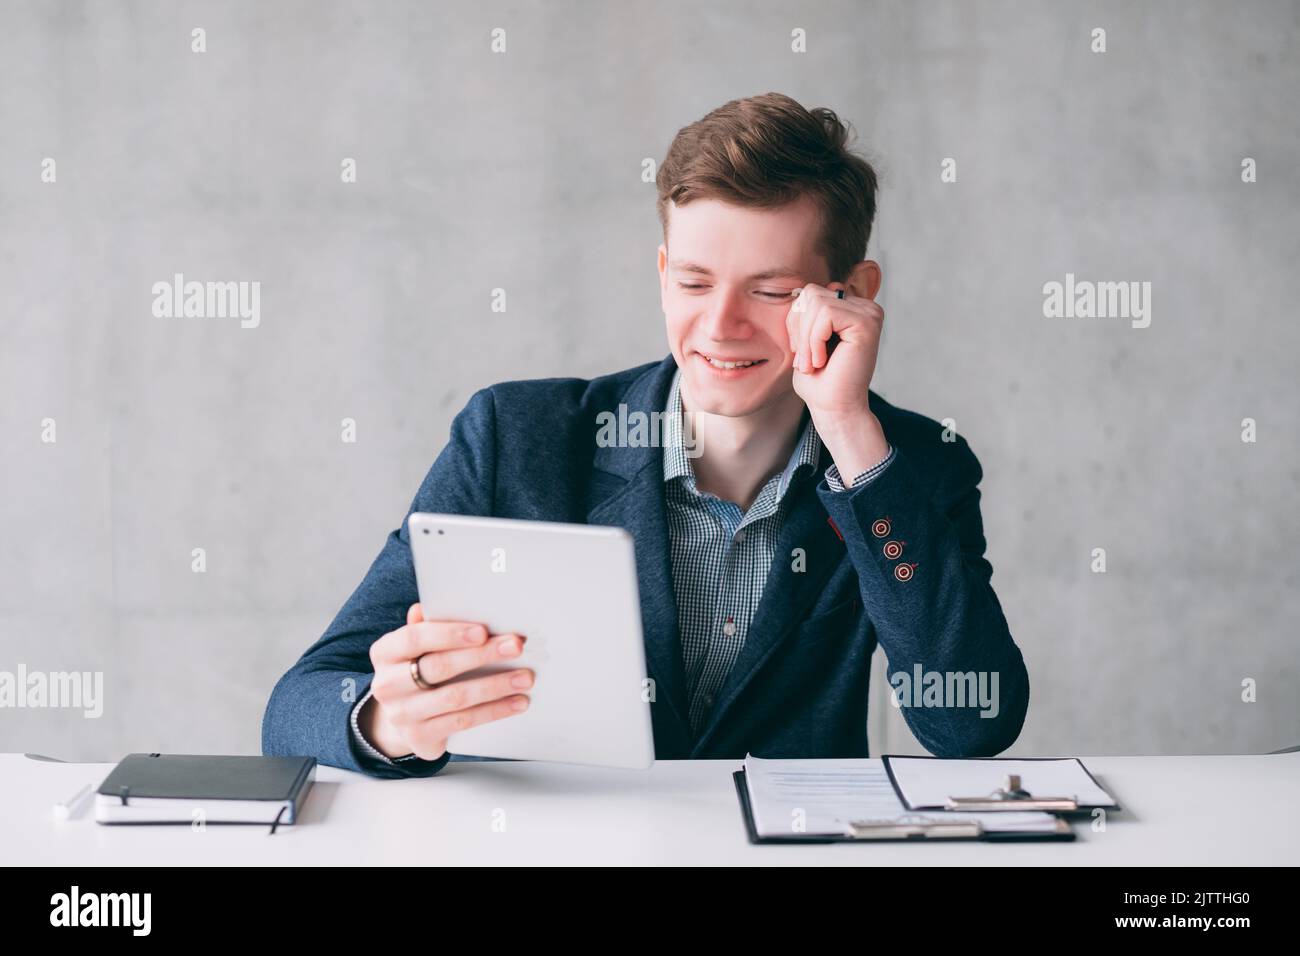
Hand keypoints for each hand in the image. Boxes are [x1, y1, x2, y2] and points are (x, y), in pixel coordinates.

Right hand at [359, 602, 532, 761]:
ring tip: (525, 677)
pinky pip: (463, 722)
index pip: (414, 638)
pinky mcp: (419, 738)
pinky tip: (517, 702)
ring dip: (496, 685)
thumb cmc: (418, 668)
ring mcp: (401, 714)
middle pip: (439, 667)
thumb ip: (432, 624)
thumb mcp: (419, 645)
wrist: (405, 716)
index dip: (449, 634)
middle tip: (515, 646)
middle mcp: (387, 684)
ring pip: (455, 697)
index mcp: (385, 652)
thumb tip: (444, 604)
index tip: (483, 631)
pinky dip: (494, 711)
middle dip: (482, 655)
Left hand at [785, 281, 883, 418]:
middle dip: (799, 327)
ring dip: (806, 338)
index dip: (797, 321)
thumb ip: (809, 314)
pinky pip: (825, 313)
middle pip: (812, 293)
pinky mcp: (866, 323)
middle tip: (805, 360)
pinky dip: (814, 340)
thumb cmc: (819, 381)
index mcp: (852, 309)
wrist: (834, 409)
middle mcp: (865, 307)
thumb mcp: (806, 339)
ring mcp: (869, 313)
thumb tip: (807, 289)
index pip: (811, 293)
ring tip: (812, 362)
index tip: (801, 351)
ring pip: (816, 302)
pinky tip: (821, 361)